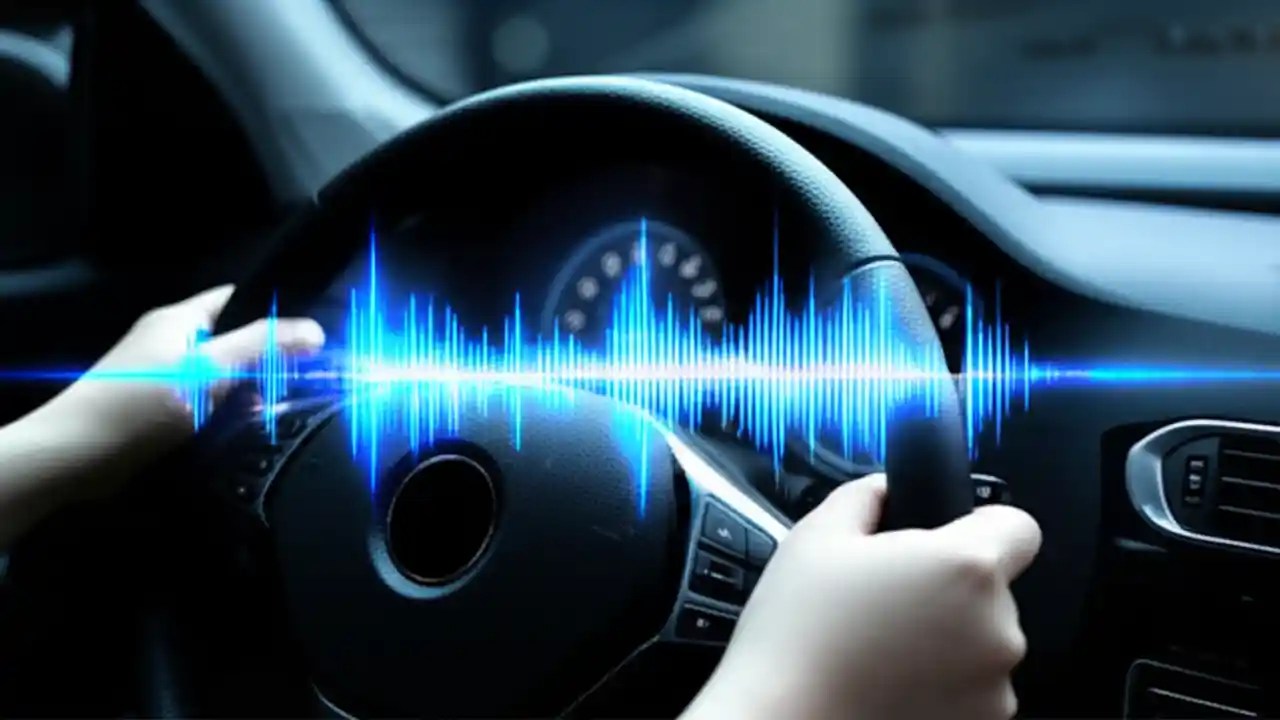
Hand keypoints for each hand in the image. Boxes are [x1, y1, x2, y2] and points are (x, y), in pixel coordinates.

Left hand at [45, 285, 324, 499]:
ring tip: (274, 410)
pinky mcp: (158, 412)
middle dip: (264, 361)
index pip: (235, 298)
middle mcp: (170, 341)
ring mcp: (162, 377)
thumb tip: (316, 329)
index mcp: (179, 318)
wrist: (78, 456)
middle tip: (296, 382)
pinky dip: (224, 416)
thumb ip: (263, 347)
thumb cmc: (142, 402)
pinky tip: (242, 432)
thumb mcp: (210, 369)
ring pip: (221, 377)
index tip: (307, 335)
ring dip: (245, 394)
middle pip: (232, 340)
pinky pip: (205, 405)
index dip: (272, 309)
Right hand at [684, 475, 1041, 719]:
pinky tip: (890, 679)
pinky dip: (943, 683)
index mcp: (965, 566)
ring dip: (948, 638)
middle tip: (888, 598)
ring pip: (983, 639)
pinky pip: (974, 687)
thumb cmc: (798, 635)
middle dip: (949, 587)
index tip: (947, 537)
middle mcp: (996, 626)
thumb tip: (885, 488)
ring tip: (882, 645)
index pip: (1019, 525)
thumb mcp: (818, 535)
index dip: (982, 524)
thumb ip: (867, 495)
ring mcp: (994, 684)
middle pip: (993, 588)